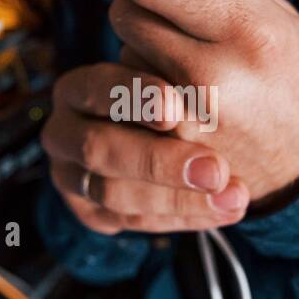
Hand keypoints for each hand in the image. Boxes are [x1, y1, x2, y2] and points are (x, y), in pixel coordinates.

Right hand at [41, 59, 250, 235]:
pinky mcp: (89, 212)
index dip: (135, 97)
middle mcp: (63, 133)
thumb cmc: (176, 93)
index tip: (177, 109)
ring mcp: (71, 177)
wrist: (172, 137)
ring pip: (113, 195)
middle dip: (159, 162)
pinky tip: (224, 210)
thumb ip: (178, 78)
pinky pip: (132, 221)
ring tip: (234, 196)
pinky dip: (182, 218)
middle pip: (98, 149)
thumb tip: (198, 79)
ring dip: (179, 199)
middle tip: (215, 170)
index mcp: (77, 90)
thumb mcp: (173, 77)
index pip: (97, 89)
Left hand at [108, 0, 298, 209]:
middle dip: (141, 6)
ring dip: (142, 54)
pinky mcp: (163, 152)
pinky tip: (176, 100)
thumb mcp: (272, 13)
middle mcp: (215, 75)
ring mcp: (185, 120)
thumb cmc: (287, 75)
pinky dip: (139, 95)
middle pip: (124, 8)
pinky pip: (122, 100)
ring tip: (189, 71)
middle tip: (176, 21)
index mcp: (249, 27)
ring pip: (122, 53)